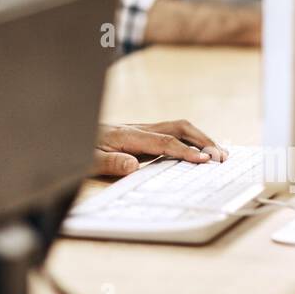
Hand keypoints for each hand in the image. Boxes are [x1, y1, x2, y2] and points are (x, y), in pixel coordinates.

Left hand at [93, 120, 227, 176]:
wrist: (73, 133)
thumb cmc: (81, 148)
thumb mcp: (90, 160)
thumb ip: (111, 163)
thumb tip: (133, 166)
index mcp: (128, 135)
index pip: (164, 142)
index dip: (185, 151)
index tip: (204, 160)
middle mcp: (139, 129)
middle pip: (178, 128)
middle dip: (203, 140)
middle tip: (221, 156)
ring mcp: (142, 130)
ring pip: (178, 129)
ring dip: (200, 139)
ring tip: (219, 154)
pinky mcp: (143, 135)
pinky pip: (172, 135)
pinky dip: (189, 141)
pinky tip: (198, 152)